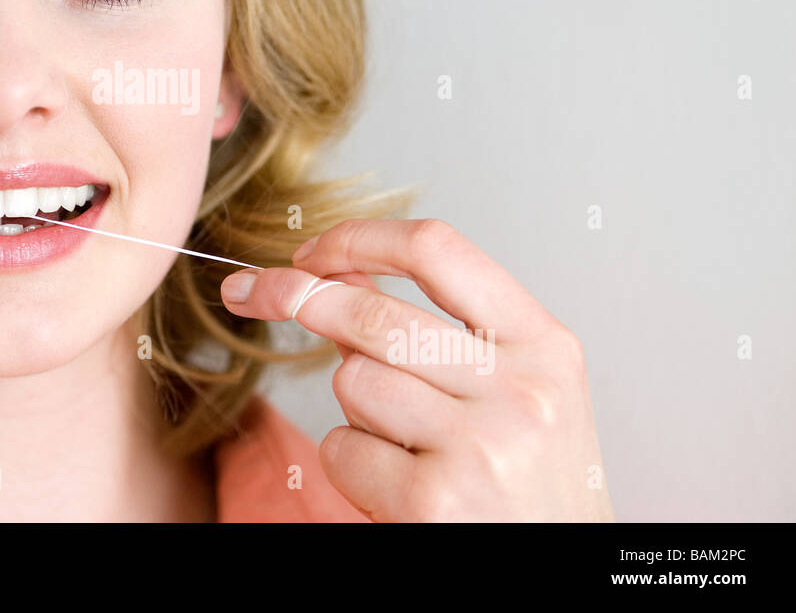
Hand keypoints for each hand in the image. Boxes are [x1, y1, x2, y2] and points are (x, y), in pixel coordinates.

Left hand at [220, 218, 614, 521]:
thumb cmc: (530, 483)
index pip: (436, 248)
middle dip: (297, 297)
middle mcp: (520, 390)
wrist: (560, 575)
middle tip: (254, 291)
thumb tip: (337, 268)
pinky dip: (350, 464)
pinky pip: (341, 448)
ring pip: (352, 381)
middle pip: (370, 315)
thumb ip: (431, 328)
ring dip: (353, 407)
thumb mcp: (511, 389)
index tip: (310, 251)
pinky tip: (396, 487)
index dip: (357, 238)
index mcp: (544, 346)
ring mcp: (479, 446)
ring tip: (402, 442)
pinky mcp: (433, 500)